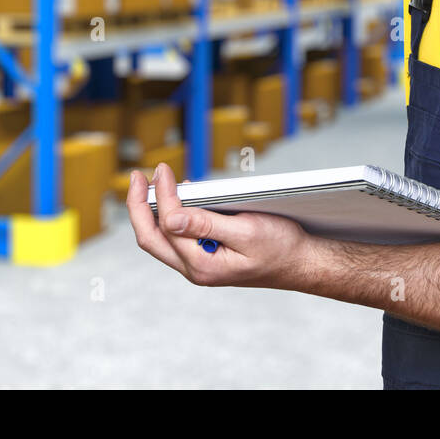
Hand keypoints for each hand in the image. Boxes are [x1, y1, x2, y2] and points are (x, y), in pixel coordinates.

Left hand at [126, 162, 317, 288]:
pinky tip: (178, 196)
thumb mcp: (246, 230)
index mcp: (203, 266)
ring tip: (153, 182)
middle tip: (137, 176)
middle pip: (151, 238)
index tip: (163, 169)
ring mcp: (198, 265)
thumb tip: (169, 217)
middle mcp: (195, 269)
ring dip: (152, 210)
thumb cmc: (281, 246)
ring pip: (161, 239)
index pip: (168, 225)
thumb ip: (206, 225)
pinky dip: (171, 215)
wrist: (301, 263)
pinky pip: (178, 237)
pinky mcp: (205, 257)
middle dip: (138, 206)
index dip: (162, 193)